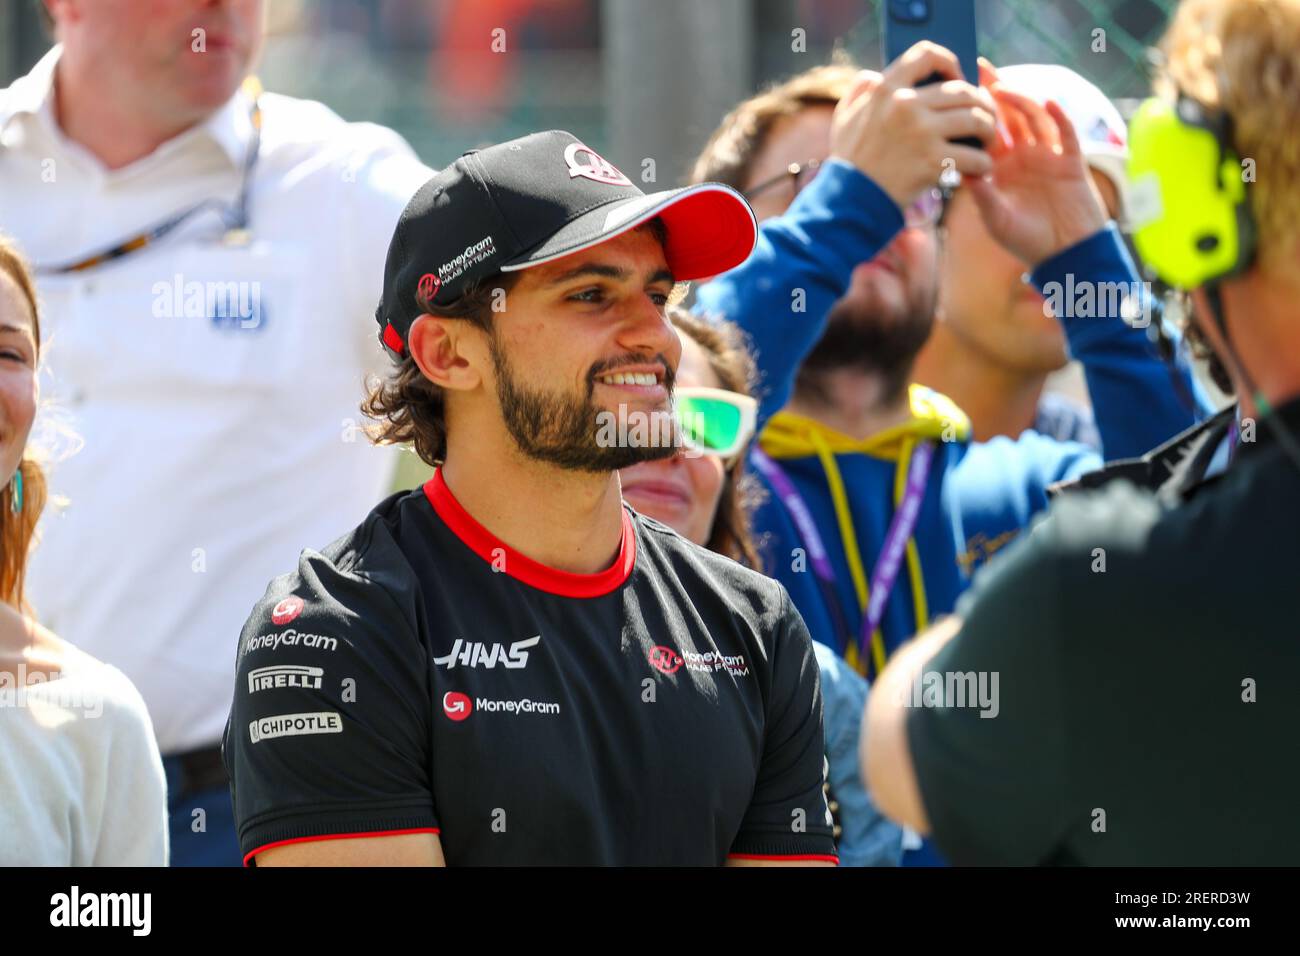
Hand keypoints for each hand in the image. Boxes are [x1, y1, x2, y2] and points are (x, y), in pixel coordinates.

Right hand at [830, 41, 996, 209]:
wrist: (850, 201)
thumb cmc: (849, 160)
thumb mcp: (844, 116)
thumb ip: (860, 90)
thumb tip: (875, 76)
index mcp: (885, 89)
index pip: (926, 54)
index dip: (949, 62)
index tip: (957, 77)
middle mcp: (906, 105)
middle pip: (962, 91)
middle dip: (981, 102)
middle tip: (984, 116)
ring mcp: (922, 133)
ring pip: (976, 119)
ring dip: (989, 130)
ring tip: (987, 140)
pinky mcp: (933, 162)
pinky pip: (974, 156)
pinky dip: (983, 163)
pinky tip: (980, 168)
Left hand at [963, 63, 1108, 267]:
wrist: (1065, 254)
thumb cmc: (1026, 242)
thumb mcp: (996, 220)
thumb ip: (982, 194)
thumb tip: (962, 168)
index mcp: (1001, 169)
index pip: (985, 134)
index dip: (975, 114)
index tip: (958, 93)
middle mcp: (1023, 157)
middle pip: (1009, 118)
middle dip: (995, 94)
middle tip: (977, 70)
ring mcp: (1048, 156)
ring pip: (1035, 120)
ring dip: (1021, 102)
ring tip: (1004, 89)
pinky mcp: (1072, 161)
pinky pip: (1067, 134)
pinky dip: (1059, 118)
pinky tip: (1048, 103)